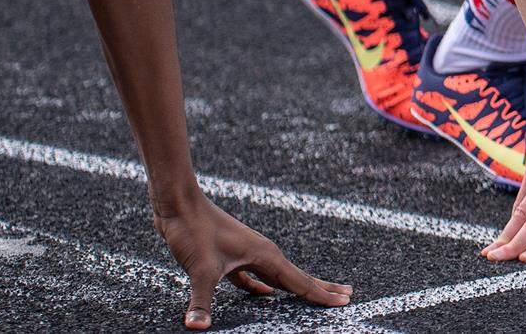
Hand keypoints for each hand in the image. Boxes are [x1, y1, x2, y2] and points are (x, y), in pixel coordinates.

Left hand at [153, 193, 350, 328]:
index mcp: (264, 255)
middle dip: (321, 287)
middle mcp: (261, 253)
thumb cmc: (194, 230)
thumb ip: (201, 300)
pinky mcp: (230, 257)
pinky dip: (262, 288)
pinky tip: (264, 296)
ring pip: (278, 276)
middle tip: (346, 294)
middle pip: (297, 276)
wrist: (179, 204)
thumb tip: (197, 327)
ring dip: (294, 287)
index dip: (322, 294)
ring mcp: (247, 254)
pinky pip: (254, 277)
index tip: (344, 302)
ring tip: (312, 293)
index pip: (300, 281)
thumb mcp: (200, 269)